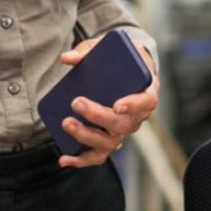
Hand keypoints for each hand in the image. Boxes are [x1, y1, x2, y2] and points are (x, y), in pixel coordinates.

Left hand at [56, 36, 159, 167]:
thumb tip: (67, 58)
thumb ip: (88, 51)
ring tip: (66, 123)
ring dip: (87, 136)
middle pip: (123, 125)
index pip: (147, 102)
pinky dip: (81, 160)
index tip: (117, 106)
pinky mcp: (110, 141)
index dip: (133, 106)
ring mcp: (124, 131)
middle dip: (98, 117)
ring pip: (110, 143)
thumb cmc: (120, 62)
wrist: (127, 75)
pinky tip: (64, 159)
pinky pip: (99, 156)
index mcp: (146, 91)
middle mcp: (138, 116)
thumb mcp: (110, 49)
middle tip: (76, 102)